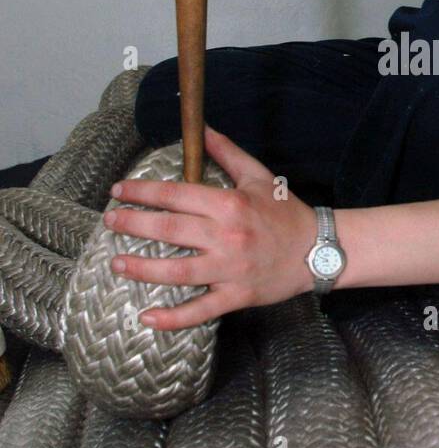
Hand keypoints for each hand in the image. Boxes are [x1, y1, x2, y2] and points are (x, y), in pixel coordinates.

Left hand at [103, 125, 316, 330]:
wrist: (319, 250)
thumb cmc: (287, 213)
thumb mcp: (259, 177)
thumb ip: (227, 153)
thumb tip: (202, 129)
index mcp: (229, 204)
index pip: (175, 195)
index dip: (142, 192)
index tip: (118, 191)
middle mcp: (226, 236)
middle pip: (169, 230)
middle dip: (132, 225)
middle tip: (109, 221)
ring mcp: (229, 270)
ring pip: (177, 271)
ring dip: (142, 269)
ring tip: (116, 264)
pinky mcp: (235, 296)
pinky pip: (199, 310)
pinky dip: (172, 318)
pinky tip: (146, 317)